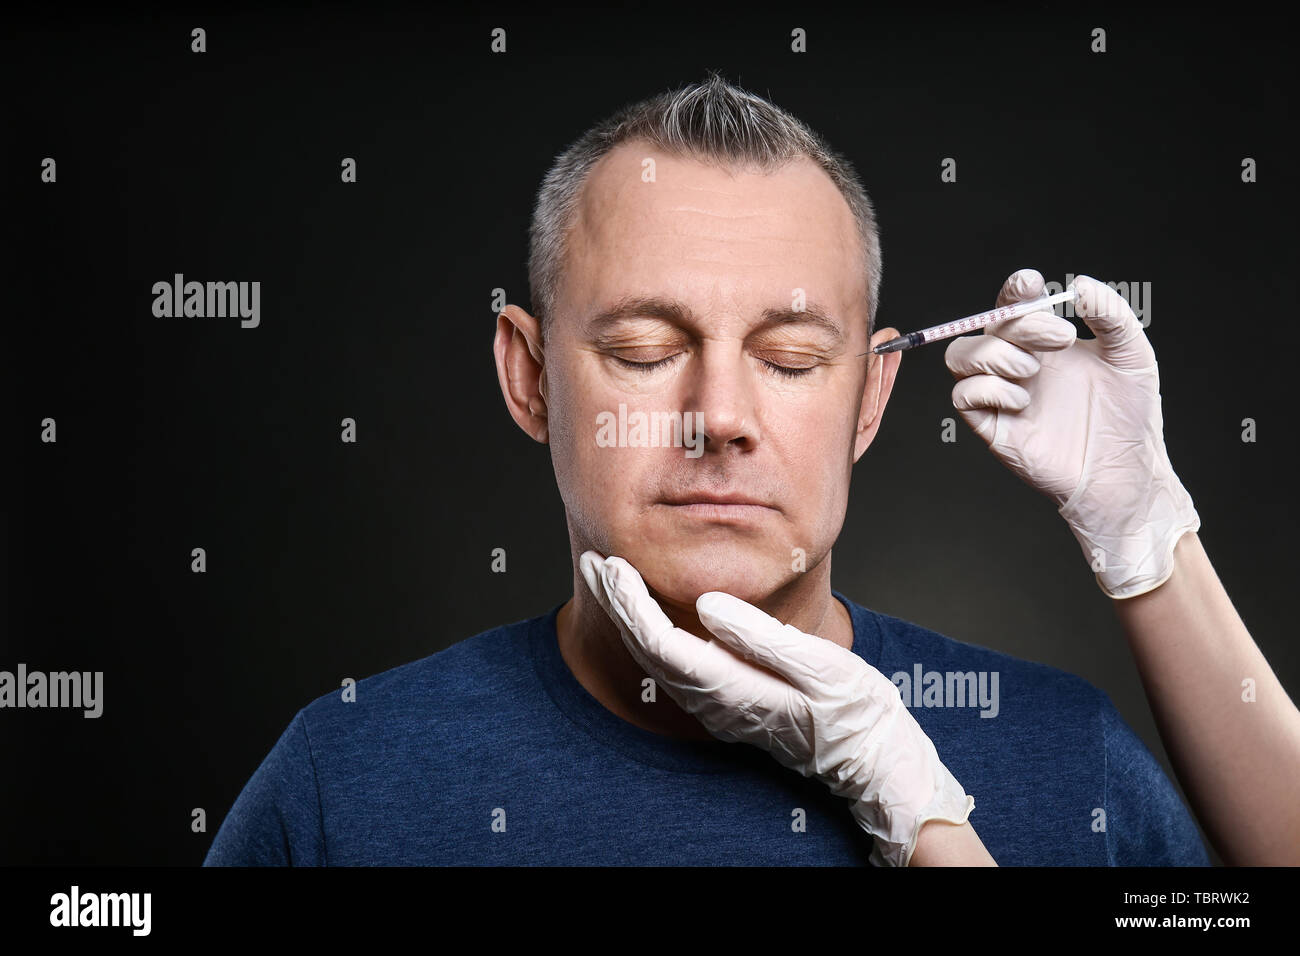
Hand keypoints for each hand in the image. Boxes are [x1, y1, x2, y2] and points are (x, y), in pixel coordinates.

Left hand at [579, 551, 974, 866]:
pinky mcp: (728, 704)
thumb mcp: (819, 665)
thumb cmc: (855, 713)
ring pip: (656, 660)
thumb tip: (707, 603)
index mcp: (732, 690)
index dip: (632, 603)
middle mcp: (715, 705)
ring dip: (630, 616)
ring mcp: (718, 709)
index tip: (614, 565)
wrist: (874, 762)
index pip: (660, 644)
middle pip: (647, 652)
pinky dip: (651, 632)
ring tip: (611, 577)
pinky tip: (648, 612)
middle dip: (618, 604)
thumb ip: (760, 635)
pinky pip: (674, 667)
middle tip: (594, 560)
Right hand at [945, 269, 1199, 598]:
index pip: (1012, 306)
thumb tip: (1079, 284)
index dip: (1012, 290)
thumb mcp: (1132, 355)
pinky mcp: (993, 427)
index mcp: (1045, 344)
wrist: (1125, 472)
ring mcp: (1002, 395)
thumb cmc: (1128, 417)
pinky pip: (962, 397)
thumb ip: (1110, 315)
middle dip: (1019, 324)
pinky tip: (1022, 401)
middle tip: (1061, 338)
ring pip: (959, 356)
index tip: (1030, 284)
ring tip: (1032, 370)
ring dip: (991, 354)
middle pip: (986, 327)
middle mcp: (1019, 365)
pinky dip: (986, 389)